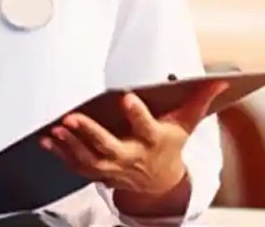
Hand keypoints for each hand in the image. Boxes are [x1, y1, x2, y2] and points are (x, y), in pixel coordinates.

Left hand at [40, 81, 227, 214]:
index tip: (125, 97)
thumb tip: (218, 80)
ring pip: (89, 159)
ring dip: (70, 145)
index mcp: (152, 140)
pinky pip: (76, 166)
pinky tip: (46, 139)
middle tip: (72, 117)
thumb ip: (198, 100)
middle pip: (109, 146)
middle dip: (91, 133)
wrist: (159, 183)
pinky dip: (60, 154)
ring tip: (56, 128)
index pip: (146, 127)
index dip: (137, 113)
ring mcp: (112, 167)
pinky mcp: (98, 173)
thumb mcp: (185, 124)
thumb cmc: (168, 145)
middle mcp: (131, 156)